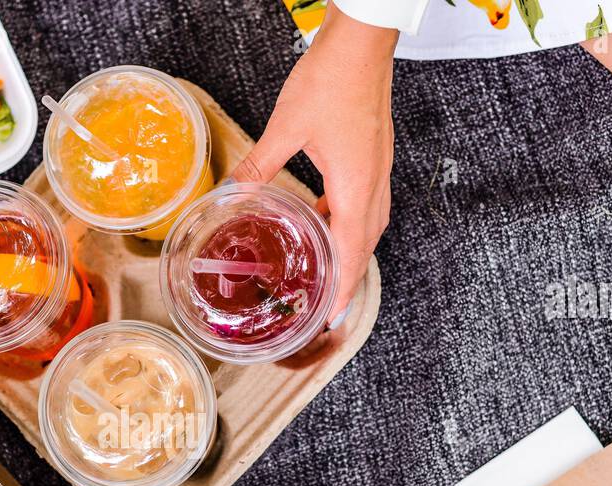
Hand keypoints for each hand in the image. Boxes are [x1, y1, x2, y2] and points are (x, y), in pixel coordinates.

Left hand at [232, 6, 396, 319]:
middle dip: (348, 278)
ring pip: (370, 225)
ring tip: (328, 270)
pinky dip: (351, 221)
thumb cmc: (332, 79)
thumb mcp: (285, 128)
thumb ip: (259, 166)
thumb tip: (232, 194)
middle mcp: (375, 184)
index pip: (352, 253)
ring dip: (352, 250)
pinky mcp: (376, 156)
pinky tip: (325, 218)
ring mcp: (379, 169)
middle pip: (366, 245)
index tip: (332, 317)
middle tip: (328, 305)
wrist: (364, 42)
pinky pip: (368, 202)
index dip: (343, 289)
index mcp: (356, 187)